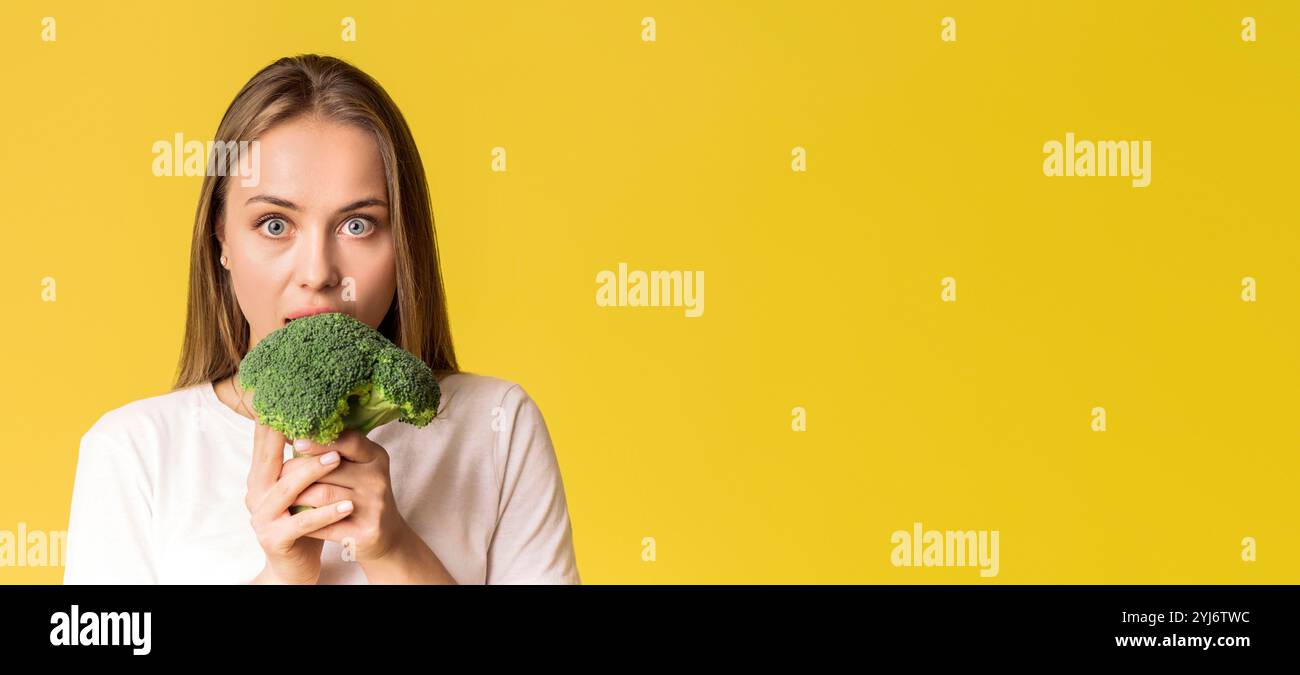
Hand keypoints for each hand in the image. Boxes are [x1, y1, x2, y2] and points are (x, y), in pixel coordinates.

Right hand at [245, 423, 353, 583]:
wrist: (293, 567)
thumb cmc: (302, 519)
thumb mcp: (302, 488)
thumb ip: (304, 460)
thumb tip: (326, 421)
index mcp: (261, 476)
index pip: (265, 442)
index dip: (276, 419)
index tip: (291, 395)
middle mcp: (256, 493)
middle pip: (270, 459)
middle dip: (295, 439)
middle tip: (320, 423)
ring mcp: (263, 517)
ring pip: (288, 489)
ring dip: (314, 472)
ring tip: (338, 460)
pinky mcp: (275, 539)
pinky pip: (303, 523)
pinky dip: (326, 513)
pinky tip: (347, 504)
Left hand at [289, 430, 410, 562]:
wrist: (385, 534)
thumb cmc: (362, 494)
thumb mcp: (359, 468)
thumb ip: (335, 452)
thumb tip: (293, 436)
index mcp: (376, 457)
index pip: (349, 442)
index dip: (320, 442)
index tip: (295, 442)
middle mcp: (377, 479)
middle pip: (329, 469)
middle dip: (299, 471)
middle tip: (279, 474)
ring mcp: (373, 506)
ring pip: (322, 495)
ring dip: (297, 496)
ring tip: (284, 496)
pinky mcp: (364, 531)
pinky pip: (324, 524)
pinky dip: (305, 520)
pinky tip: (294, 518)